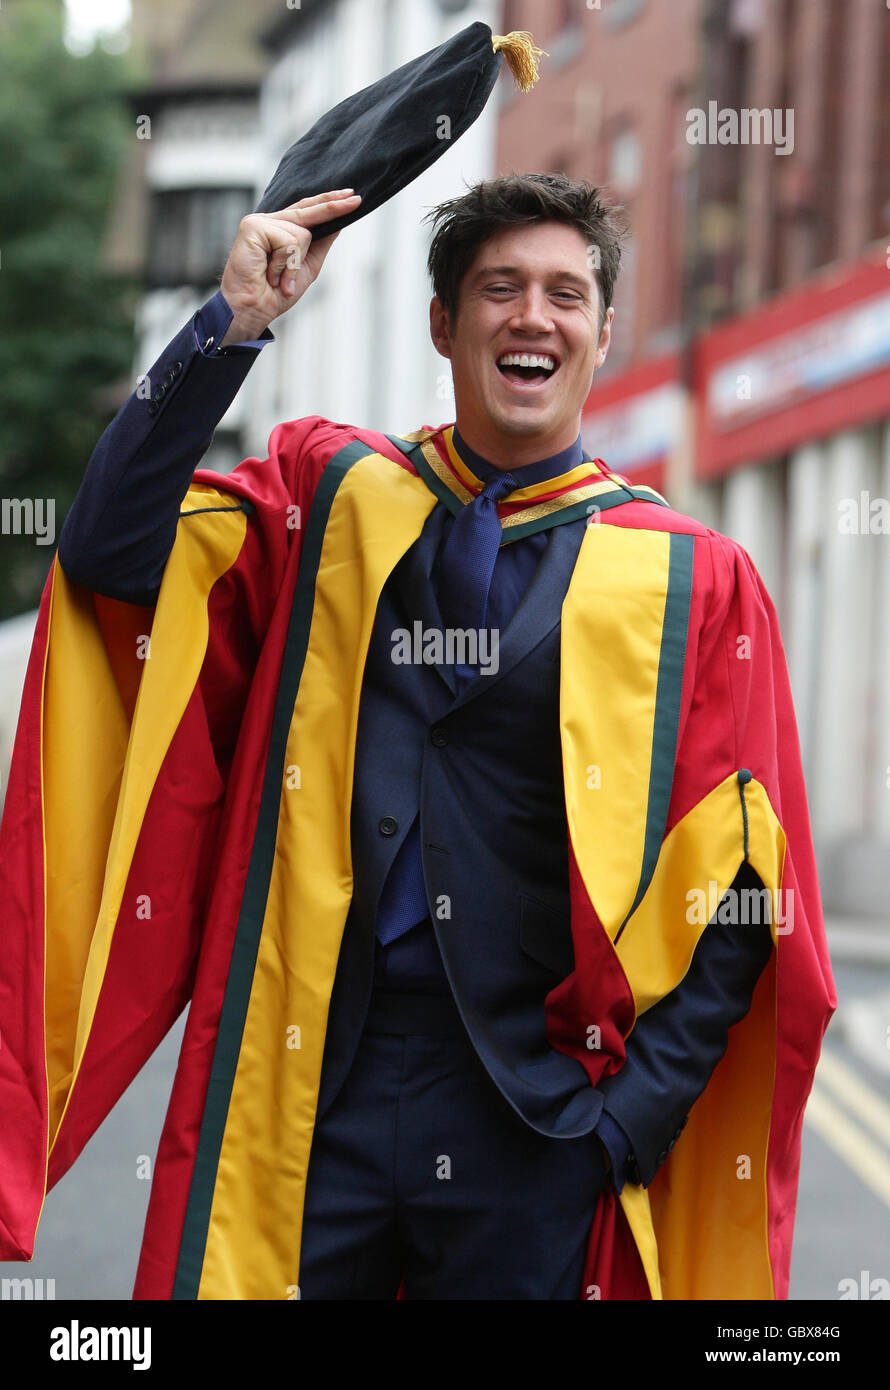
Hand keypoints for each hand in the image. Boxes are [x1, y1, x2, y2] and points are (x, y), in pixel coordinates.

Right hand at [218, 189, 361, 345]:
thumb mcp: (306, 266)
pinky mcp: (253, 226)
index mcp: (280, 228)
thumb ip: (320, 244)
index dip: (328, 202)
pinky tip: (270, 274)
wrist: (253, 309)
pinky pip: (288, 241)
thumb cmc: (275, 292)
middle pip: (307, 210)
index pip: (307, 210)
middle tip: (356, 199)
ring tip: (278, 278)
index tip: (351, 195)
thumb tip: (337, 224)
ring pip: (301, 233)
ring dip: (294, 263)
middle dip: (333, 206)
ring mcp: (260, 221)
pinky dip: (285, 264)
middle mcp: (269, 221)